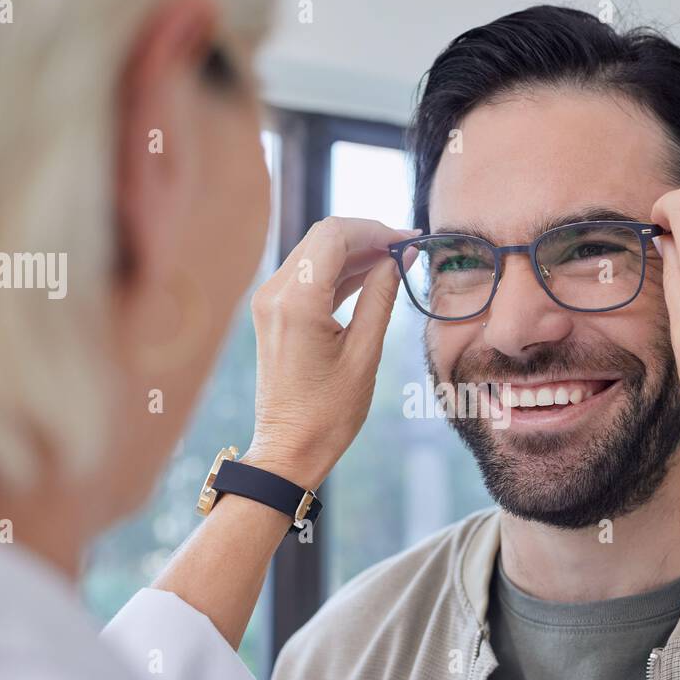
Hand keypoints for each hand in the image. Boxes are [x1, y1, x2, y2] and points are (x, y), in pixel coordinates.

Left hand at [245, 217, 418, 488]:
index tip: (410, 239)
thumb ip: (381, 296)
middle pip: (323, 237)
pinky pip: (308, 275)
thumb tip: (399, 257)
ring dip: (355, 251)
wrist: (289, 449)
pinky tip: (371, 276)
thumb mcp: (365, 353)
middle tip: (407, 248)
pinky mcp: (273, 312)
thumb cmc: (329, 413)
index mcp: (297, 303)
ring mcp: (269, 301)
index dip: (376, 230)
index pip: (335, 237)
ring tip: (396, 261)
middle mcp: (275, 293)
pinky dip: (339, 270)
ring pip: (316, 252)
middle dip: (367, 235)